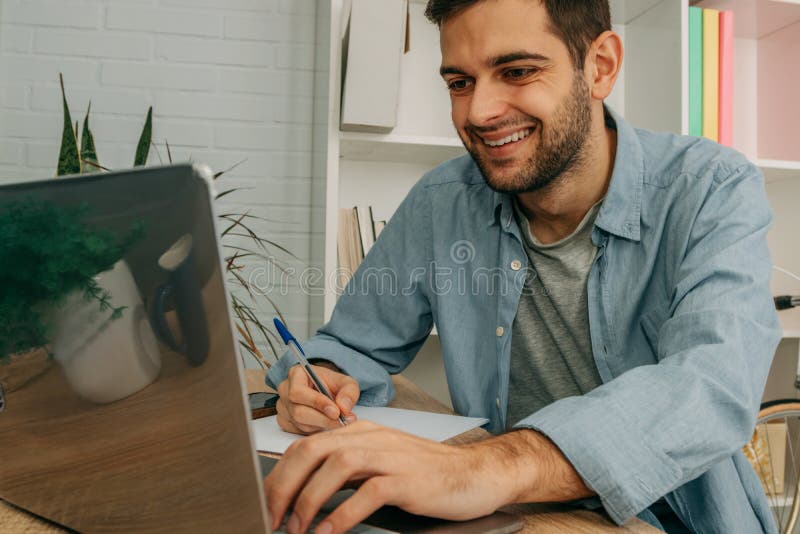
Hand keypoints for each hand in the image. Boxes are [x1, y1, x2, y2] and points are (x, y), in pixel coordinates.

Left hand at [263, 421, 514, 533]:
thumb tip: (306, 490)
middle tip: (272, 519)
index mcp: (359, 433)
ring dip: (308, 499)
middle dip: (283, 485)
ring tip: (297, 529)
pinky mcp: (407, 479)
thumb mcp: (380, 462)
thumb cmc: (426, 472)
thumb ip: (347, 469)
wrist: (475, 473)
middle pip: (312, 450)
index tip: (267, 505)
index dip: (279, 474)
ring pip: (335, 465)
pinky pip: (367, 493)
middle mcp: (370, 438)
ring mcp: (390, 456)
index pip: (305, 444)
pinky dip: (341, 515)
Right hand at [275, 364, 359, 434]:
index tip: (335, 411)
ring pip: (299, 423)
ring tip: (335, 421)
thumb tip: (344, 408)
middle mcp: (285, 389)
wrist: (325, 390)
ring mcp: (282, 406)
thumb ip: (349, 392)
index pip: (299, 392)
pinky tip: (323, 423)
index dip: (317, 403)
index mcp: (296, 374)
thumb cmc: (332, 384)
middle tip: (341, 421)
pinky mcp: (284, 420)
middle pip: (298, 411)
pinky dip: (313, 430)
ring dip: (320, 425)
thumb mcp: (346, 383)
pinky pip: (297, 431)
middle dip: (322, 419)